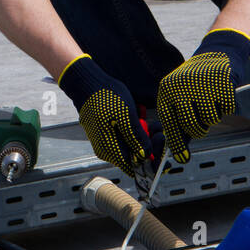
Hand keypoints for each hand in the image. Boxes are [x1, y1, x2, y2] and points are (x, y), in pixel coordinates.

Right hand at [57, 54, 146, 177]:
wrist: (88, 83)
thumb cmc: (106, 97)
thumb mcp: (126, 116)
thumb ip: (136, 138)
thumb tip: (145, 156)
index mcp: (110, 150)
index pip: (136, 167)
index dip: (152, 160)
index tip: (161, 143)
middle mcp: (108, 150)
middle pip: (135, 156)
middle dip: (150, 143)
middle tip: (158, 129)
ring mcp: (107, 141)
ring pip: (132, 144)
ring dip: (144, 134)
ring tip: (150, 120)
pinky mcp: (109, 132)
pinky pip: (126, 135)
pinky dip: (135, 127)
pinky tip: (140, 114)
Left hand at [156, 29, 249, 162]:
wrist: (217, 53)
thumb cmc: (197, 81)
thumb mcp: (181, 96)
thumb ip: (179, 121)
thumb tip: (179, 153)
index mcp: (167, 90)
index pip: (170, 123)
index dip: (177, 143)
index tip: (183, 158)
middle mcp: (181, 87)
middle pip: (191, 125)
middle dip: (200, 130)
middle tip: (203, 122)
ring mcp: (201, 84)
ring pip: (210, 120)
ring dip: (213, 117)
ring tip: (211, 102)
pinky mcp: (221, 83)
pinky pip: (226, 110)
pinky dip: (226, 107)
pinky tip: (221, 93)